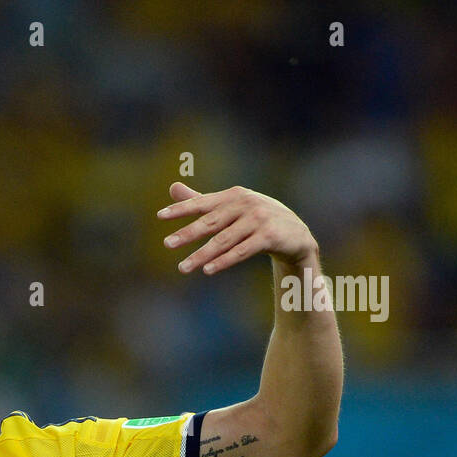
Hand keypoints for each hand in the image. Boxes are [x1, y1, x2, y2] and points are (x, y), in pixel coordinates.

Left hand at [157, 182, 317, 274]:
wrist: (295, 235)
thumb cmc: (256, 220)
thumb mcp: (230, 208)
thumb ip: (201, 201)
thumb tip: (172, 187)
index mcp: (234, 195)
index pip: (203, 203)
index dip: (182, 209)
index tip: (161, 217)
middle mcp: (246, 204)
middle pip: (211, 222)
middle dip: (188, 233)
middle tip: (167, 244)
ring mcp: (259, 219)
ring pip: (224, 240)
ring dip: (202, 255)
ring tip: (183, 267)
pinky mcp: (270, 236)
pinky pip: (242, 251)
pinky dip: (224, 261)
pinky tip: (208, 269)